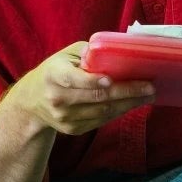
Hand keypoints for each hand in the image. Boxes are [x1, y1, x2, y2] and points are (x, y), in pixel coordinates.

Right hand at [1, 41, 154, 135]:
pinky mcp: (73, 129)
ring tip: (148, 95)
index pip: (74, 79)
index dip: (93, 81)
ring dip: (129, 104)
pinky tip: (132, 104)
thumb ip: (87, 53)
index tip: (112, 79)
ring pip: (103, 111)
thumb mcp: (64, 55)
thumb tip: (116, 52)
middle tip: (149, 87)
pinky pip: (101, 121)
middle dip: (126, 92)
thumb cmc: (54, 71)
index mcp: (53, 75)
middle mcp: (57, 98)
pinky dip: (119, 111)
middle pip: (97, 97)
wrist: (32, 102)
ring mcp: (65, 117)